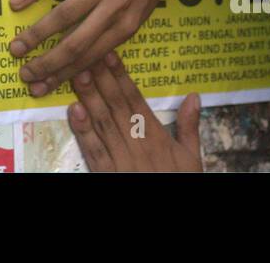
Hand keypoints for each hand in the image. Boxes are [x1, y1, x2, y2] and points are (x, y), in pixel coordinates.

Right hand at [9, 0, 194, 95]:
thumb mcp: (139, 13)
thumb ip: (113, 32)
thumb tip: (86, 56)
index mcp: (125, 27)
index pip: (89, 58)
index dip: (63, 75)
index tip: (42, 87)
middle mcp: (114, 10)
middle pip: (74, 44)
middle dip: (46, 64)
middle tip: (24, 74)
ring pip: (64, 15)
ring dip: (36, 34)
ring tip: (16, 48)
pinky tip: (17, 2)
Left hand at [69, 53, 202, 171]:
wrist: (171, 215)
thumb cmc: (178, 183)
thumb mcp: (192, 158)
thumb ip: (190, 127)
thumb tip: (194, 95)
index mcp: (158, 137)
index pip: (136, 100)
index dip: (122, 77)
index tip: (110, 54)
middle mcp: (139, 145)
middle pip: (117, 107)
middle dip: (102, 79)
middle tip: (88, 55)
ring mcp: (122, 161)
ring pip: (104, 124)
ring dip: (90, 98)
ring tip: (77, 74)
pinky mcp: (108, 176)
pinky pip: (94, 152)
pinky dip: (84, 132)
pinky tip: (74, 112)